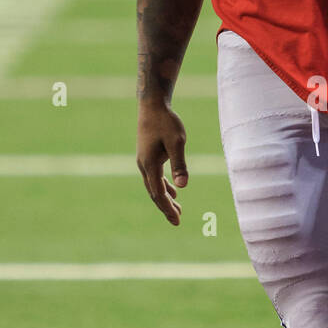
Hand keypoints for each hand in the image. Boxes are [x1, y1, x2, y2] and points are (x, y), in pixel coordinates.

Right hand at [136, 101, 188, 223]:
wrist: (152, 105)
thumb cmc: (166, 122)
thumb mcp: (177, 142)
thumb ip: (179, 164)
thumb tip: (183, 186)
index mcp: (150, 165)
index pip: (158, 193)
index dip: (167, 208)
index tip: (177, 220)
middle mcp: (144, 166)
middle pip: (154, 193)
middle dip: (165, 208)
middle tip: (177, 221)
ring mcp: (144, 161)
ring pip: (154, 186)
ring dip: (165, 199)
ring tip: (177, 210)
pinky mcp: (148, 156)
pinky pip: (154, 177)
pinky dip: (163, 187)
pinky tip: (173, 191)